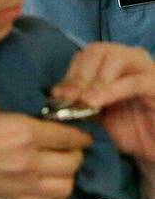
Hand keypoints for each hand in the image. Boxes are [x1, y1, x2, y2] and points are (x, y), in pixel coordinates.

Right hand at [0, 105, 91, 198]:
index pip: (68, 136)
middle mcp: (31, 160)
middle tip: (66, 151)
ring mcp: (24, 185)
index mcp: (24, 132)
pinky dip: (57, 198)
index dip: (79, 136)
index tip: (80, 136)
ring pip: (66, 187)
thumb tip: (29, 124)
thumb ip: (14, 119)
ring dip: (67, 178)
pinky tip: (49, 189)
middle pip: (73, 162)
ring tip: (58, 172)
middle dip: (74, 155)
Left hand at [51, 42, 154, 169]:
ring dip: (93, 79)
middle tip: (69, 98)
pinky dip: (110, 90)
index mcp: (110, 63)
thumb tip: (53, 95)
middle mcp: (128, 59)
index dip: (69, 73)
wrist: (152, 148)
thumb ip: (76, 101)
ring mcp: (145, 68)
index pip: (83, 55)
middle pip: (96, 50)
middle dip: (78, 75)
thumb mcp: (94, 115)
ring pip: (114, 57)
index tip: (58, 95)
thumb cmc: (125, 130)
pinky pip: (133, 81)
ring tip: (84, 101)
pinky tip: (95, 103)